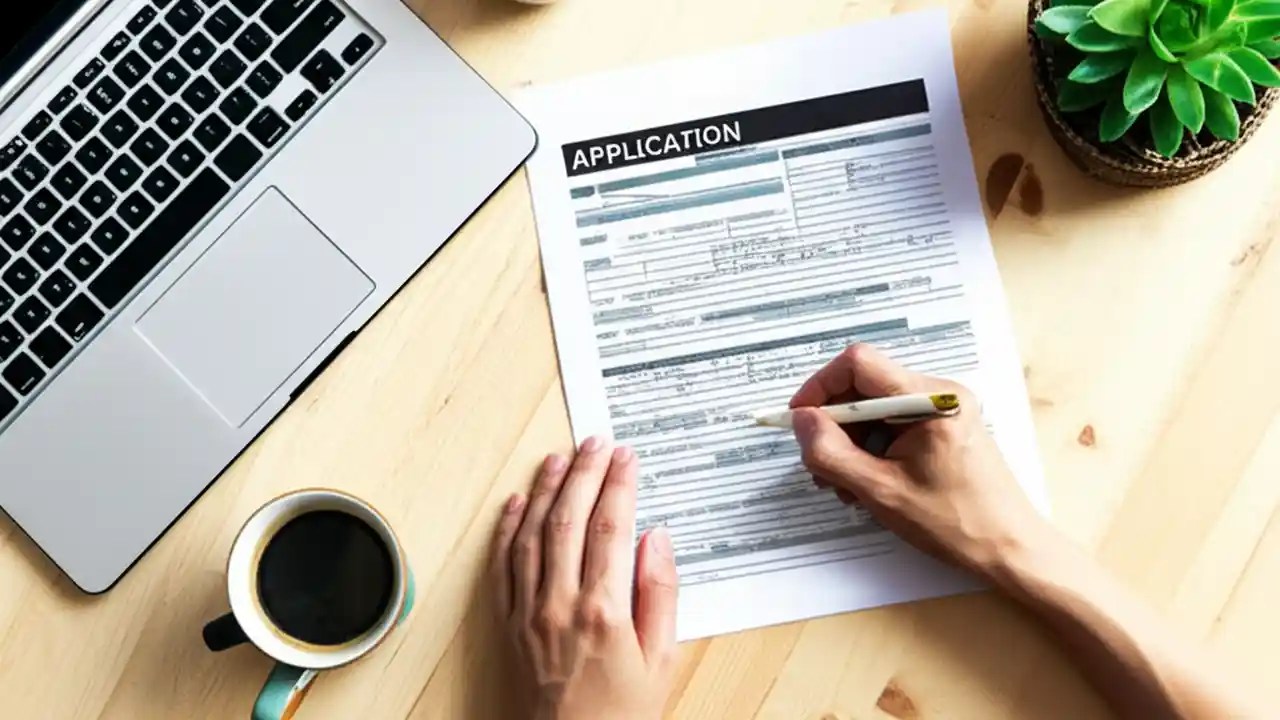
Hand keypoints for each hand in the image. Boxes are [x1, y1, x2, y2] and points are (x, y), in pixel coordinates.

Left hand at [491, 436, 679, 719]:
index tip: (626, 457)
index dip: (618, 484)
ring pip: (532, 534)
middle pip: (569, 519)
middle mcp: (560, 604)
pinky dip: (507, 530)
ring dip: (544, 491)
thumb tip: (656, 538)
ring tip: (557, 459)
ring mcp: (529, 612)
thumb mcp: (663, 659)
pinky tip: (515, 504)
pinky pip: (502, 566)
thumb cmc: (623, 714)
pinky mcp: (509, 625)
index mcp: (604, 610)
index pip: (610, 527)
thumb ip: (660, 592)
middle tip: (595, 443)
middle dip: (583, 473)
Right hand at [789, 344, 1051, 578]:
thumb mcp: (880, 491)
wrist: (1009, 548)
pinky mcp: (943, 428)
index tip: (799, 421)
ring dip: (850, 443)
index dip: (820, 387)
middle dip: (834, 425)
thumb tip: (801, 420)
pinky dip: (871, 449)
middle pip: (864, 386)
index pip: (858, 364)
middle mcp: (940, 394)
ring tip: (844, 486)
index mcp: (930, 400)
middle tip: (820, 467)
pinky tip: (867, 483)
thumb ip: (832, 453)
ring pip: (875, 409)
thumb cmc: (955, 523)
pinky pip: (892, 424)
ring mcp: (944, 410)